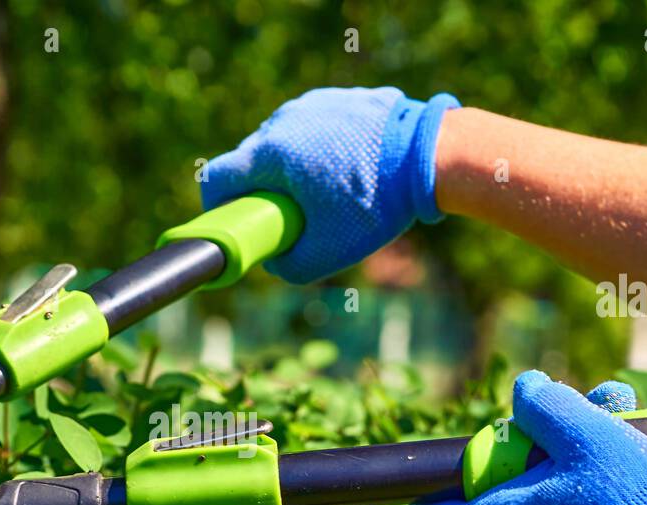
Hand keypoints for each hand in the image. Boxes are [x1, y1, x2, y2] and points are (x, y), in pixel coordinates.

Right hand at [200, 86, 460, 283]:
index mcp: (269, 154)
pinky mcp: (340, 97)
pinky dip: (322, 149)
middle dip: (261, 191)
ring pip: (284, 143)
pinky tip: (351, 170)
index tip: (234, 223)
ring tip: (328, 193)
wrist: (431, 156)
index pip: (216, 178)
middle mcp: (282, 121)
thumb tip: (272, 259)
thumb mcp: (324, 253)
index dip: (217, 207)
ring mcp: (312, 104)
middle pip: (251, 161)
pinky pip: (316, 127)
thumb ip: (285, 266)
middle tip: (289, 217)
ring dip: (293, 169)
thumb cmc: (375, 205)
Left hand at [411, 370, 646, 504]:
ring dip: (575, 445)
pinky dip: (596, 472)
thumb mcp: (584, 435)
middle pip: (505, 482)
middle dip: (536, 436)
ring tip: (620, 406)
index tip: (442, 469)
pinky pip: (578, 504)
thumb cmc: (626, 502)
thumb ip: (547, 408)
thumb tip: (524, 389)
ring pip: (548, 486)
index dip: (431, 495)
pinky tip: (636, 438)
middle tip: (577, 403)